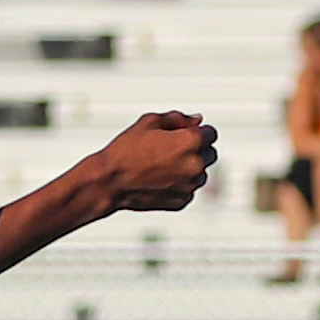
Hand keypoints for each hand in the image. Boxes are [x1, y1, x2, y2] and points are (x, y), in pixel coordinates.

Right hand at [95, 112, 217, 213]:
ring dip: (188, 169)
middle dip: (196, 150)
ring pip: (200, 174)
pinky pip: (188, 190)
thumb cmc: (126, 150)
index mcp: (192, 141)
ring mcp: (190, 186)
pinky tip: (158, 181)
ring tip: (161, 167)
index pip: (211, 133)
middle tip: (169, 151)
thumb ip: (178, 118)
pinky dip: (179, 185)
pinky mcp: (183, 201)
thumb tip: (197, 120)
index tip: (179, 136)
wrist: (109, 182)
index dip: (196, 132)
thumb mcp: (149, 122)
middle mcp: (196, 164)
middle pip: (210, 154)